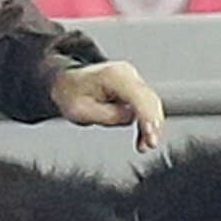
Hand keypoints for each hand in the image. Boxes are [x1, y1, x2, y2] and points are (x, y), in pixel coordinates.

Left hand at [49, 61, 164, 152]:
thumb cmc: (72, 93)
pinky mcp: (133, 90)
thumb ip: (108, 115)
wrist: (69, 83)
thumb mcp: (81, 110)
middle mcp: (127, 74)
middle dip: (152, 123)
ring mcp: (132, 81)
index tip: (149, 133)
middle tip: (150, 144)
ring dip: (150, 126)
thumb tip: (130, 118)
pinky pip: (144, 108)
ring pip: (150, 105)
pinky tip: (143, 140)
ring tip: (143, 146)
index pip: (137, 96)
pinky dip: (145, 124)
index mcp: (113, 75)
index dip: (145, 115)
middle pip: (148, 99)